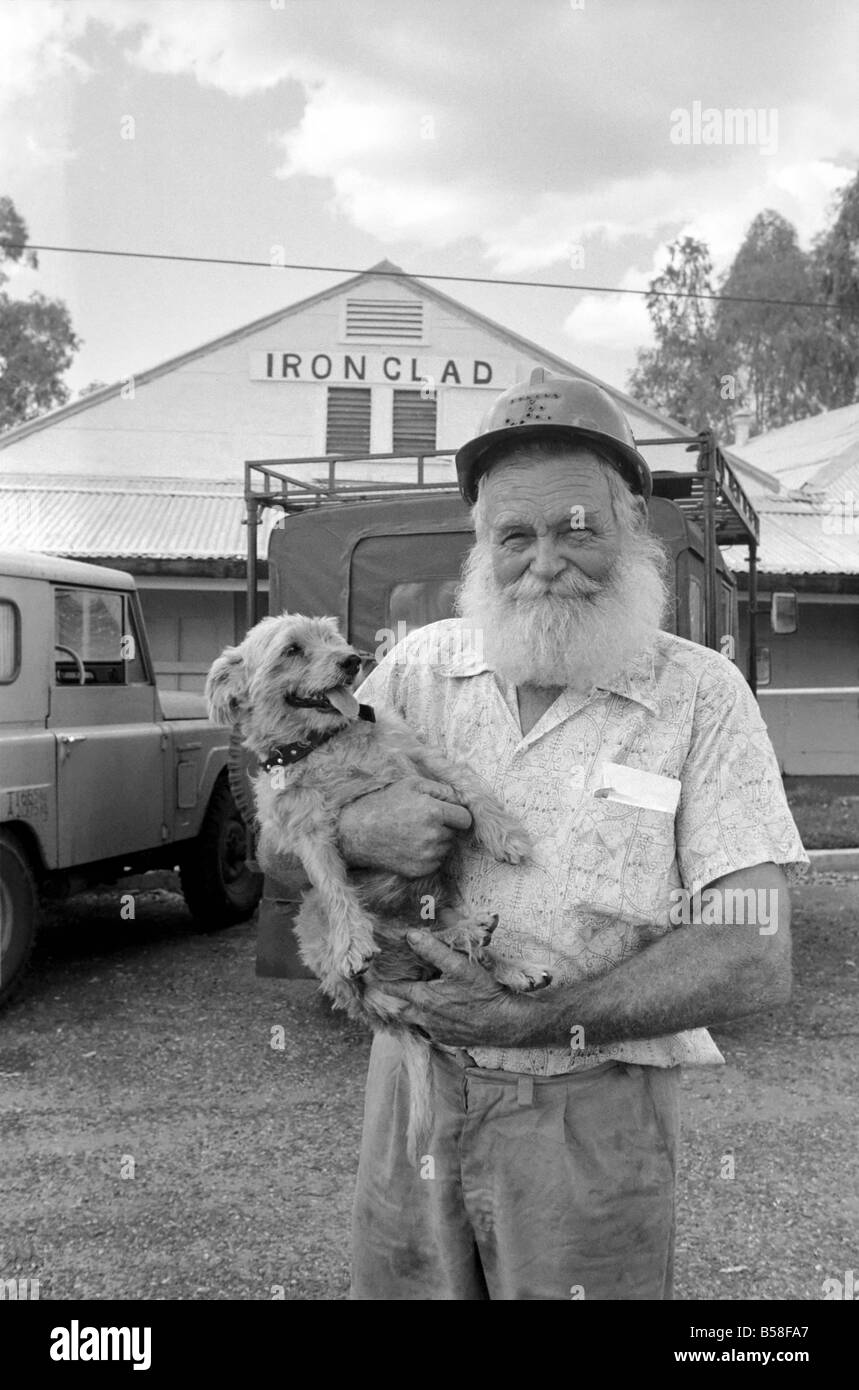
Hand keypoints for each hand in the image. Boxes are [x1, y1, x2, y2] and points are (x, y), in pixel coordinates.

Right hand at [338, 777, 472, 877]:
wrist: (358, 831)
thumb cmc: (385, 803)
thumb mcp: (411, 784)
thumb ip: (441, 789)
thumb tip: (460, 799)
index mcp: (434, 812)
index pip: (465, 819)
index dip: (456, 815)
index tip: (446, 813)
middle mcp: (433, 836)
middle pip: (455, 834)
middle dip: (445, 827)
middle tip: (422, 821)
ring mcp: (426, 856)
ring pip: (446, 848)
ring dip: (437, 842)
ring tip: (414, 833)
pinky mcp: (419, 870)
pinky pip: (435, 862)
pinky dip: (428, 855)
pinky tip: (410, 846)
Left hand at [378, 930, 562, 1047]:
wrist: (508, 1023)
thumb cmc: (485, 992)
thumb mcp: (460, 966)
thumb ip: (435, 950)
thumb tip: (411, 935)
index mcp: (424, 1000)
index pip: (393, 991)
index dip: (380, 983)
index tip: (367, 978)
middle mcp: (425, 1019)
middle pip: (401, 1009)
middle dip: (394, 1000)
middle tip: (388, 990)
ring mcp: (437, 1032)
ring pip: (415, 1021)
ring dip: (411, 1011)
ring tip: (411, 1000)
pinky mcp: (449, 1040)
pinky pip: (430, 1031)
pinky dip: (427, 1021)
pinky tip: (435, 1013)